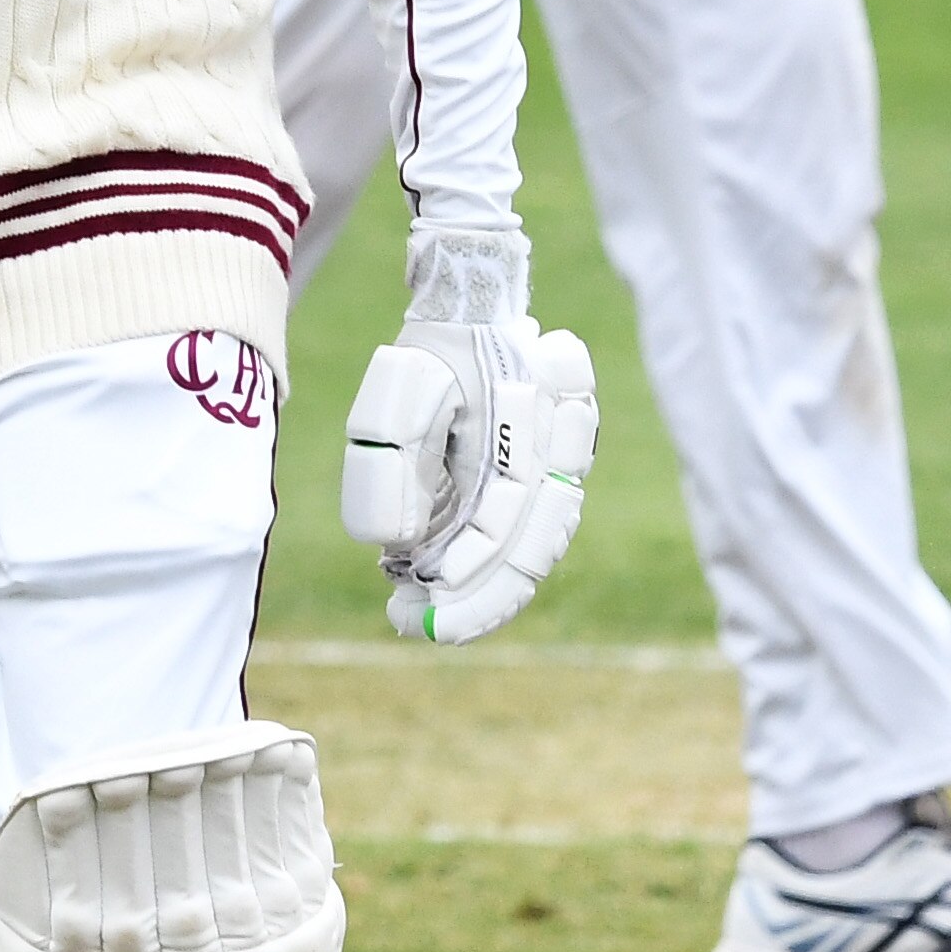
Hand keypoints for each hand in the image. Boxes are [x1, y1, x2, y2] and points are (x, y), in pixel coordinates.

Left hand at [340, 317, 598, 645]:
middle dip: (477, 603)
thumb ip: (398, 459)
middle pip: (528, 556)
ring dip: (488, 599)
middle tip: (424, 629)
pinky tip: (455, 600)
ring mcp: (553, 480)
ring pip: (534, 558)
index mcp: (523, 438)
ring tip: (431, 625)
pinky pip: (530, 545)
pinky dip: (497, 578)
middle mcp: (551, 466)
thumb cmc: (436, 355)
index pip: (502, 524)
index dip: (467, 566)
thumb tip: (397, 544)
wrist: (474, 322)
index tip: (424, 591)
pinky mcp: (542, 490)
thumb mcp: (405, 392)